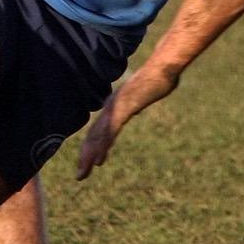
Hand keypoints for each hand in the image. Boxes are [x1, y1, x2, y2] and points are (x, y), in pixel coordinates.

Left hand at [76, 63, 180, 178]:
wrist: (163, 67)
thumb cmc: (159, 76)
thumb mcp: (147, 90)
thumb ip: (141, 97)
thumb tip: (142, 100)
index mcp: (116, 104)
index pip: (99, 128)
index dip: (93, 145)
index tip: (90, 162)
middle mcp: (112, 105)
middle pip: (94, 134)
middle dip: (86, 155)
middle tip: (80, 176)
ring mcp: (117, 106)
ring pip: (99, 135)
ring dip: (90, 156)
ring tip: (83, 173)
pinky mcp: (124, 108)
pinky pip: (110, 130)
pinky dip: (102, 146)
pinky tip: (98, 160)